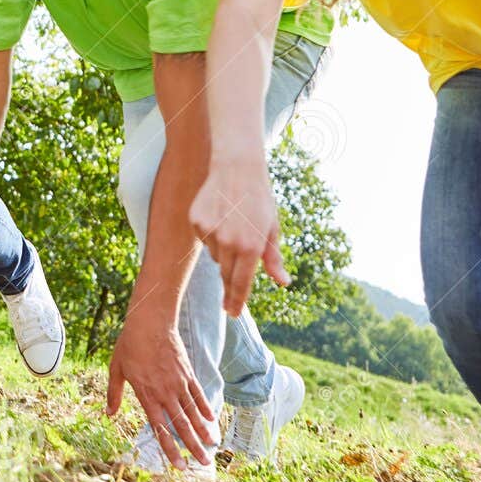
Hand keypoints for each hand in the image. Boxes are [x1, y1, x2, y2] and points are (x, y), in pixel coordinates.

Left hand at [106, 302, 217, 467]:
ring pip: (193, 412)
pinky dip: (205, 408)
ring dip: (203, 431)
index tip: (178, 465)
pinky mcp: (188, 373)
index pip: (160, 428)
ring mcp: (179, 383)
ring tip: (212, 447)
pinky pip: (198, 394)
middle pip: (181, 425)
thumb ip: (114, 393)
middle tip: (203, 463)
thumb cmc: (130, 345)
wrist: (150, 322)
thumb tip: (108, 414)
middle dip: (193, 447)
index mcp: (147, 395)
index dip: (170, 449)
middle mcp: (165, 393)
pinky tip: (211, 420)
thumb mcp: (116, 369)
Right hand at [189, 158, 287, 317]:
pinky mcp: (197, 222)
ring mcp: (211, 232)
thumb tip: (283, 283)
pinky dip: (211, 233)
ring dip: (223, 250)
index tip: (232, 314)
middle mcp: (230, 243)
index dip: (236, 301)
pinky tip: (220, 216)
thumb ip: (273, 259)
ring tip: (232, 226)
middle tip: (229, 294)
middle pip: (225, 273)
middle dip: (229, 282)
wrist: (238, 167)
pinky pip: (203, 239)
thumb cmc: (260, 199)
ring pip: (215, 255)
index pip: (241, 284)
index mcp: (251, 247)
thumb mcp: (272, 229)